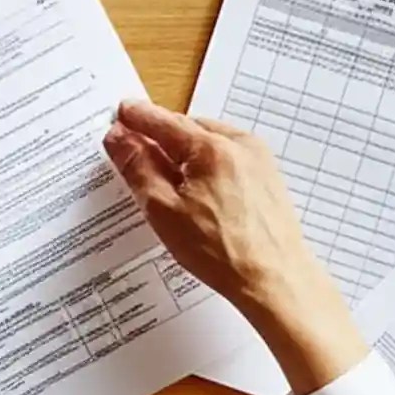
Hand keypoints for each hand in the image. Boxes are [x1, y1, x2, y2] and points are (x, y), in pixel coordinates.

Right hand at [102, 100, 366, 394]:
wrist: (274, 280)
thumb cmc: (221, 252)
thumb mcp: (164, 210)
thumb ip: (138, 168)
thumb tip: (119, 138)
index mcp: (212, 147)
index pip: (163, 122)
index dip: (136, 118)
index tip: (119, 114)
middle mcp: (239, 145)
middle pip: (187, 130)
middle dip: (159, 136)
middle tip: (132, 147)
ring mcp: (257, 160)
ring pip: (208, 145)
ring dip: (183, 153)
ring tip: (161, 176)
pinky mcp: (266, 178)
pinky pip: (227, 160)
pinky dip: (205, 166)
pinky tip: (194, 189)